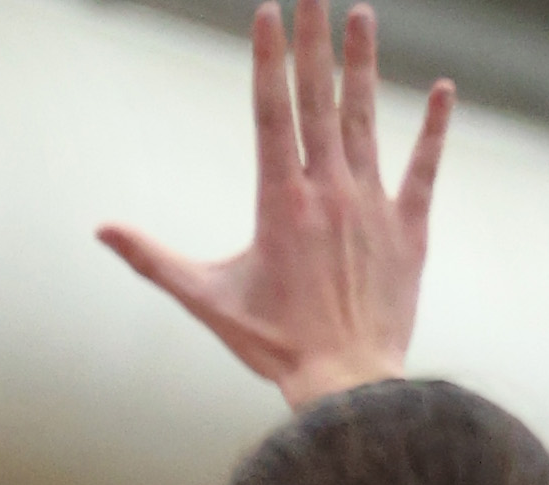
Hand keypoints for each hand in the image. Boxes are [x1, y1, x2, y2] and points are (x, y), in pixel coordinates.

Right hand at [99, 0, 452, 408]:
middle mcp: (329, 191)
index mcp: (281, 202)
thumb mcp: (207, 302)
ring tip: (362, 14)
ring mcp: (372, 206)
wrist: (346, 383)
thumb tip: (103, 229)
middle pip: (319, 99)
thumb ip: (155, 260)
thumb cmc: (274, 348)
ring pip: (367, 120)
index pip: (271, 112)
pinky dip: (434, 130)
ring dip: (363, 64)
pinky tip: (445, 91)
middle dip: (314, 39)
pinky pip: (424, 168)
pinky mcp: (408, 229)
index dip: (268, 57)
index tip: (269, 10)